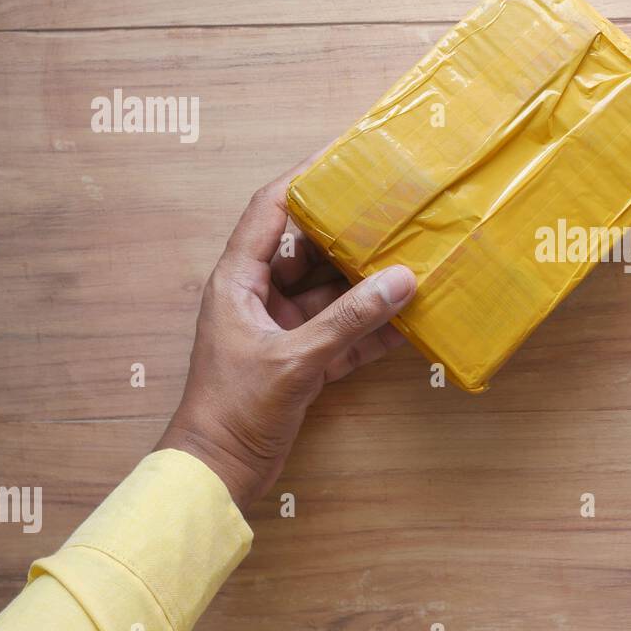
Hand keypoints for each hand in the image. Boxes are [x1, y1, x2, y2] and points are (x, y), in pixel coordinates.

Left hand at [157, 160, 415, 510]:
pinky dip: (369, 328)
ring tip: (413, 263)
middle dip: (352, 236)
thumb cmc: (234, 410)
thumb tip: (401, 281)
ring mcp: (281, 327)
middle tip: (396, 214)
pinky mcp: (300, 358)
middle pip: (310, 249)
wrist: (217, 473)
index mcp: (238, 280)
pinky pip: (340, 331)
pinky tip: (406, 321)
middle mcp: (259, 295)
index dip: (305, 179)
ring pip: (331, 292)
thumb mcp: (295, 360)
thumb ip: (350, 321)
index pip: (271, 209)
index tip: (344, 158)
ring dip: (367, 285)